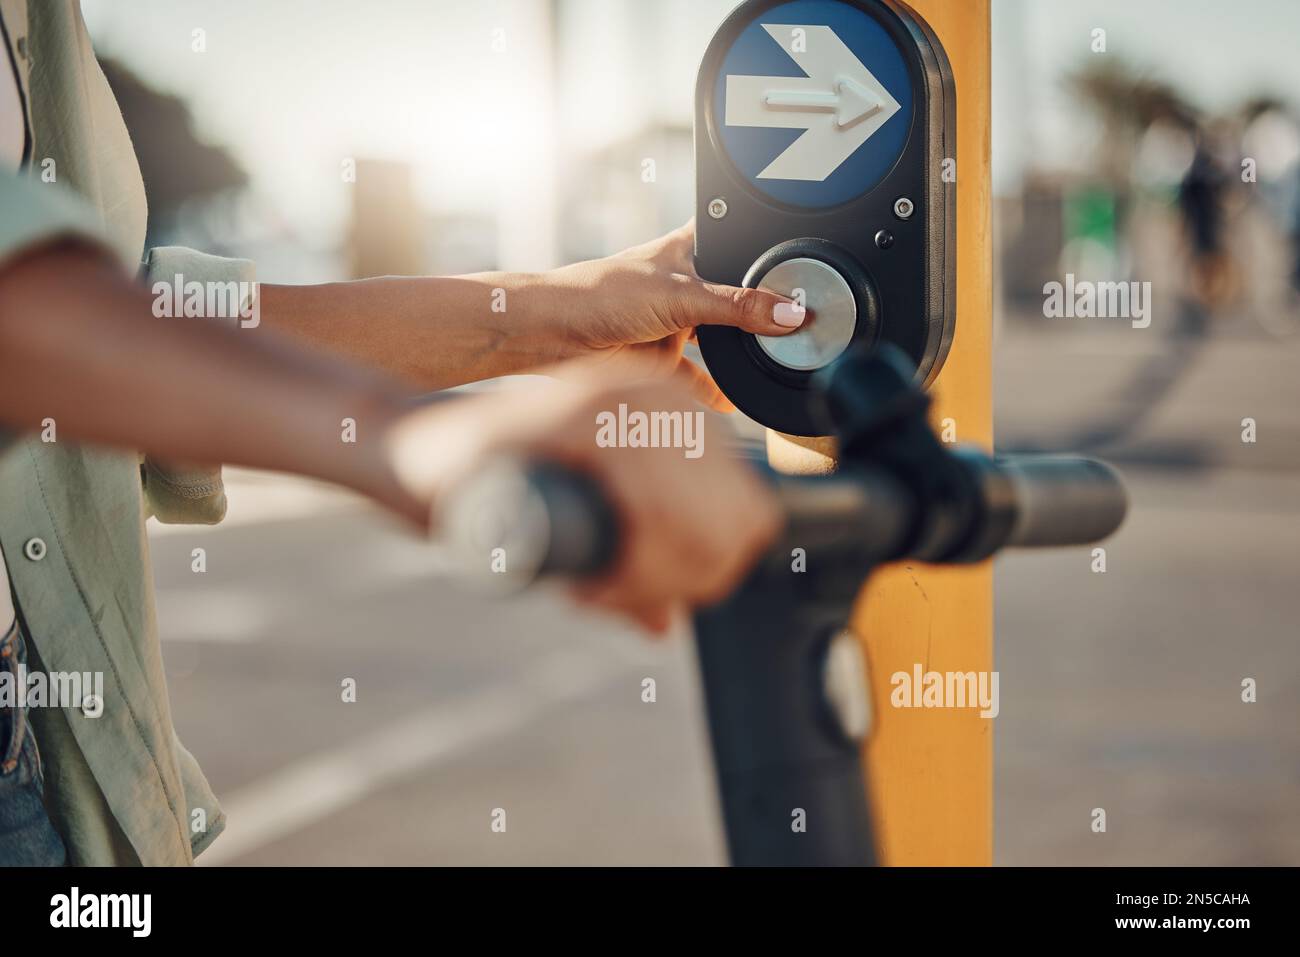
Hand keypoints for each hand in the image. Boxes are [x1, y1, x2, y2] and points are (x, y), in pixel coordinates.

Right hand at [381, 362, 781, 632]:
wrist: (407, 447)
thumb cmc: (489, 484)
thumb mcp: (576, 526)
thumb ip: (624, 563)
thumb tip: (665, 622)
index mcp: (673, 413)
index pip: (749, 512)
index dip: (712, 572)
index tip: (656, 597)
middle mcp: (661, 396)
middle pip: (734, 522)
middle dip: (684, 582)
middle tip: (617, 599)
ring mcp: (626, 400)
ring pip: (694, 524)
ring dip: (651, 581)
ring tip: (591, 594)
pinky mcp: (584, 417)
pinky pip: (647, 510)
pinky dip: (626, 569)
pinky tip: (585, 588)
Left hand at [538, 221, 805, 410]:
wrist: (552, 335)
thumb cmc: (601, 294)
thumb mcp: (681, 295)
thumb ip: (737, 307)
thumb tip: (789, 314)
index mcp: (690, 248)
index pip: (738, 238)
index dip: (768, 247)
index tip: (805, 263)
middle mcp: (686, 283)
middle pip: (736, 294)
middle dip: (761, 309)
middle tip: (802, 321)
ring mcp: (675, 322)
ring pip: (719, 339)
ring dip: (741, 351)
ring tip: (779, 359)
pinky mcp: (663, 360)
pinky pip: (698, 379)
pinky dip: (715, 391)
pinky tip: (738, 400)